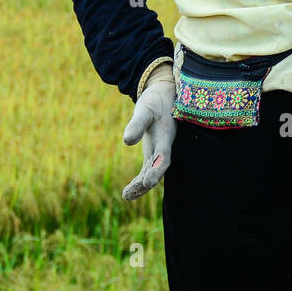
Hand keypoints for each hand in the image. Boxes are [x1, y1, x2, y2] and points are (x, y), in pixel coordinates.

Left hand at [121, 64, 175, 200]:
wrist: (164, 94)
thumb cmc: (155, 100)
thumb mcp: (145, 109)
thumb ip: (137, 124)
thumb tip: (126, 141)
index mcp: (165, 136)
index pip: (162, 157)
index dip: (156, 170)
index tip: (147, 182)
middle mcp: (164, 146)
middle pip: (158, 169)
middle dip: (146, 182)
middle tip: (129, 194)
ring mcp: (159, 150)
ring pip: (152, 172)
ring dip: (141, 185)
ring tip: (126, 196)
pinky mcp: (153, 152)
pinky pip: (147, 169)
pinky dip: (140, 180)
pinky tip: (129, 191)